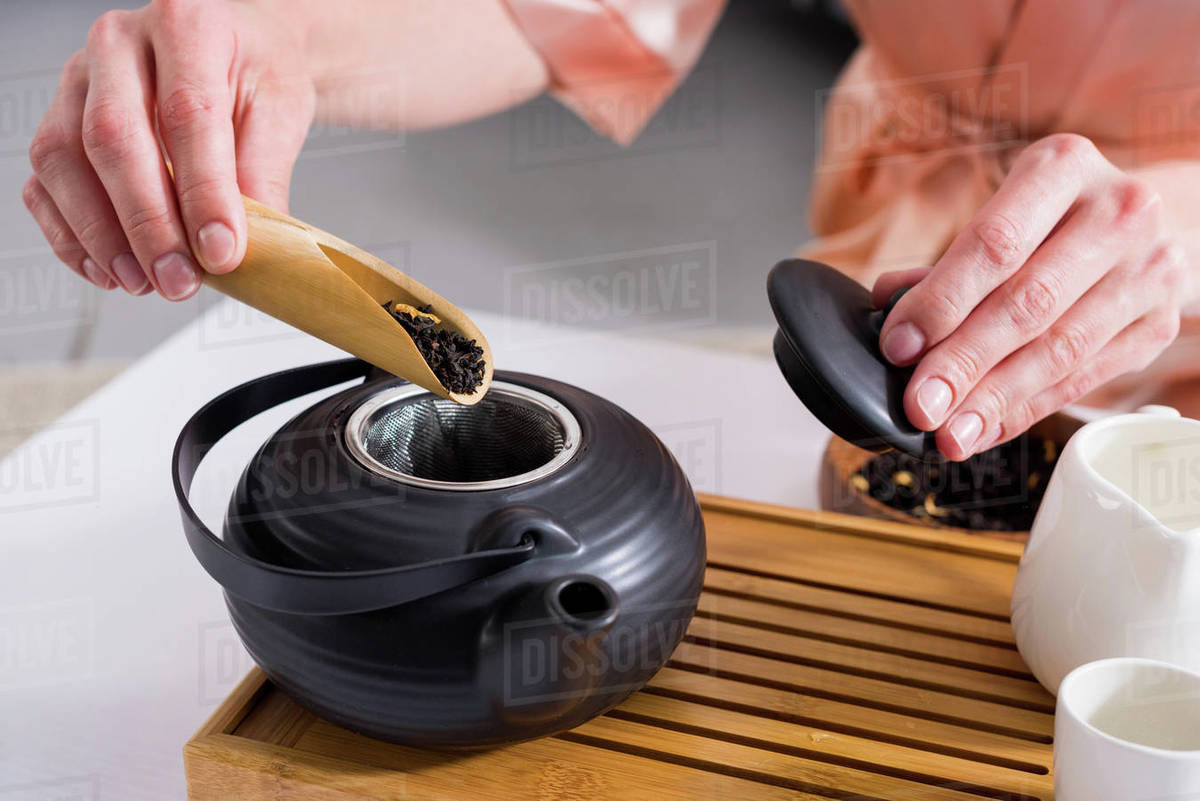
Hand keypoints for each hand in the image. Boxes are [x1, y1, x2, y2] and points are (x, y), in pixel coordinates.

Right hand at [22, 0, 313, 299]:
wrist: (235, 52)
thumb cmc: (255, 73)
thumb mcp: (282, 109)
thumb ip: (265, 172)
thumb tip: (247, 246)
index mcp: (184, 25)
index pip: (187, 115)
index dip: (203, 192)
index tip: (222, 251)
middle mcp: (116, 45)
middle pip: (113, 138)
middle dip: (147, 224)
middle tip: (180, 280)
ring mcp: (76, 82)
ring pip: (63, 160)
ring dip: (102, 235)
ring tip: (145, 283)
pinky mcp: (56, 122)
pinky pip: (43, 184)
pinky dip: (71, 236)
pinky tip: (110, 270)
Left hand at [875, 133, 1189, 459]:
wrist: (1156, 219)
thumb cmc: (1056, 217)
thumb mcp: (1008, 209)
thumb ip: (949, 261)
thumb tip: (887, 302)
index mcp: (1063, 168)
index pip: (994, 244)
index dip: (941, 301)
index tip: (899, 347)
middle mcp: (1118, 212)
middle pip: (1027, 303)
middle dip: (964, 363)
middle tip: (920, 406)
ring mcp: (1148, 270)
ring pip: (1059, 349)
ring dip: (996, 400)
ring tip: (950, 433)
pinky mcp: (1158, 323)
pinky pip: (1084, 377)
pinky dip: (1027, 410)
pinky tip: (986, 429)